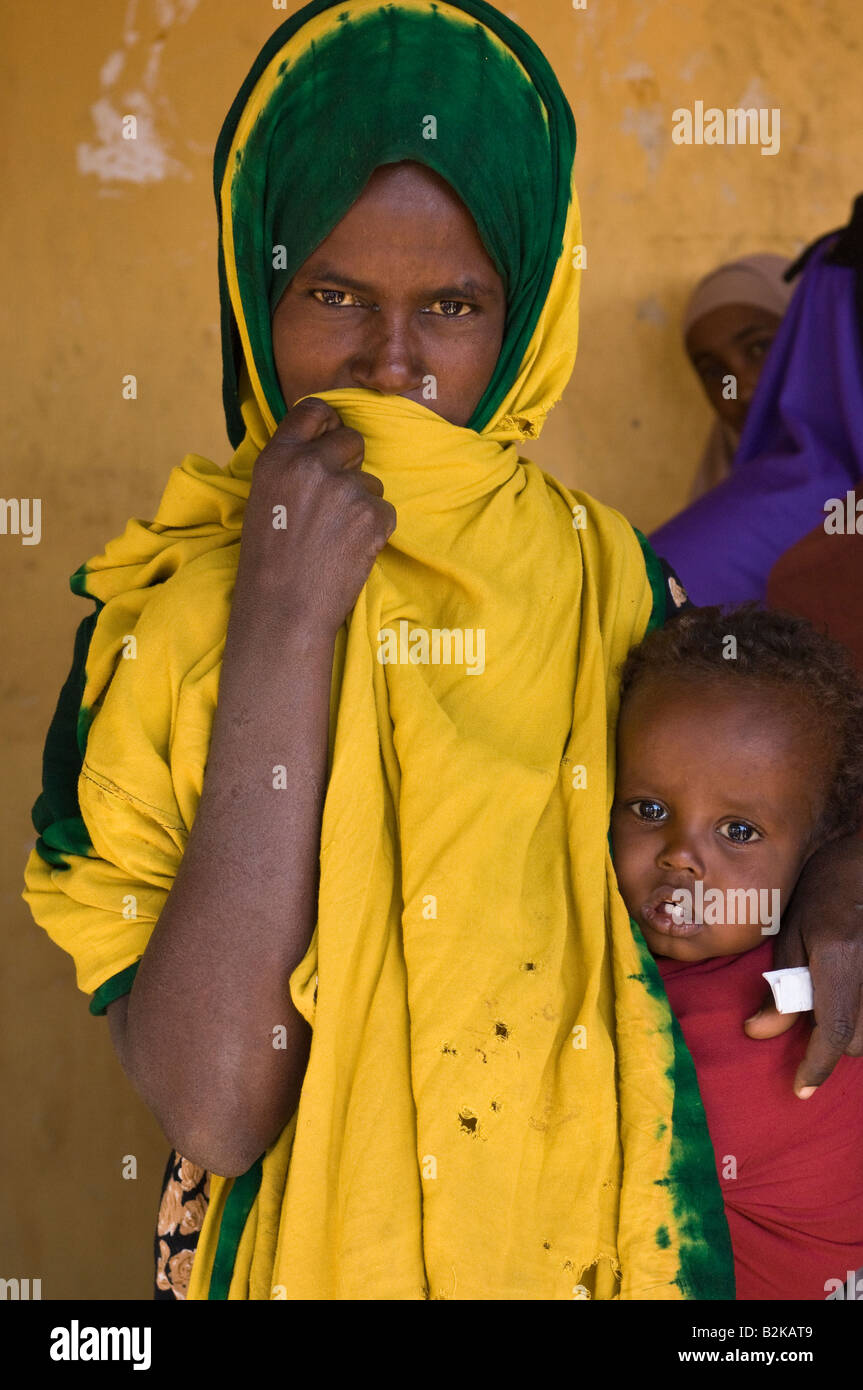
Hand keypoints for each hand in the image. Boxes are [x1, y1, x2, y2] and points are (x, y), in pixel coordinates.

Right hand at [235, 396, 396, 631]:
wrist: (283, 609)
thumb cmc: (270, 559)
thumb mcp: (265, 496)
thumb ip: (293, 464)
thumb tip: (327, 437)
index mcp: (278, 456)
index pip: (315, 410)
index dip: (328, 424)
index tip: (331, 439)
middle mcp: (311, 464)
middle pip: (352, 440)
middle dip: (350, 465)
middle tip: (332, 505)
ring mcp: (345, 489)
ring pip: (371, 481)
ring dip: (361, 505)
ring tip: (333, 538)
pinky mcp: (372, 515)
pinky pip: (385, 511)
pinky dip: (373, 531)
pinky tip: (348, 552)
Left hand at [744, 834, 862, 1095]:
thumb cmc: (823, 888)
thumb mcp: (791, 932)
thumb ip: (780, 987)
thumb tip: (757, 1033)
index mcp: (838, 955)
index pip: (833, 1031)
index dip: (816, 1067)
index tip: (801, 1090)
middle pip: (856, 1040)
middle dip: (830, 1041)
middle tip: (811, 1012)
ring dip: (851, 1030)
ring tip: (835, 999)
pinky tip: (850, 1000)